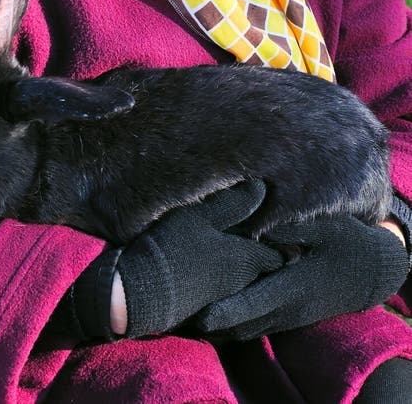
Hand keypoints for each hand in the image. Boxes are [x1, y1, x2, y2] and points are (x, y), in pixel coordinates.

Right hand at [68, 179, 284, 339]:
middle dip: (268, 249)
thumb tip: (263, 187)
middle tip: (270, 229)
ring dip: (245, 259)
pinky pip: (225, 283)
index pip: (280, 253)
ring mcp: (221, 294)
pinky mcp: (202, 301)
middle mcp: (240, 281)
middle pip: (263, 265)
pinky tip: (214, 257)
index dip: (287, 239)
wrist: (138, 294)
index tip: (293, 226)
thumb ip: (234, 204)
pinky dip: (226, 270)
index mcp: (246, 260)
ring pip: (244, 274)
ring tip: (242, 239)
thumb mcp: (203, 218)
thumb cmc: (173, 248)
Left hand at [196, 214, 409, 341]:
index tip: (201, 313)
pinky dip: (235, 320)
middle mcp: (289, 308)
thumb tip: (258, 223)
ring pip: (248, 328)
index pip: (254, 304)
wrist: (371, 272)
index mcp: (295, 287)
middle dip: (214, 322)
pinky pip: (256, 323)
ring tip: (187, 312)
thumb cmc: (347, 243)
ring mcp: (288, 316)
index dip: (227, 311)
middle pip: (244, 324)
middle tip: (180, 313)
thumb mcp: (325, 227)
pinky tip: (212, 307)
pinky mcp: (288, 315)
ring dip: (221, 324)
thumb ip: (290, 226)